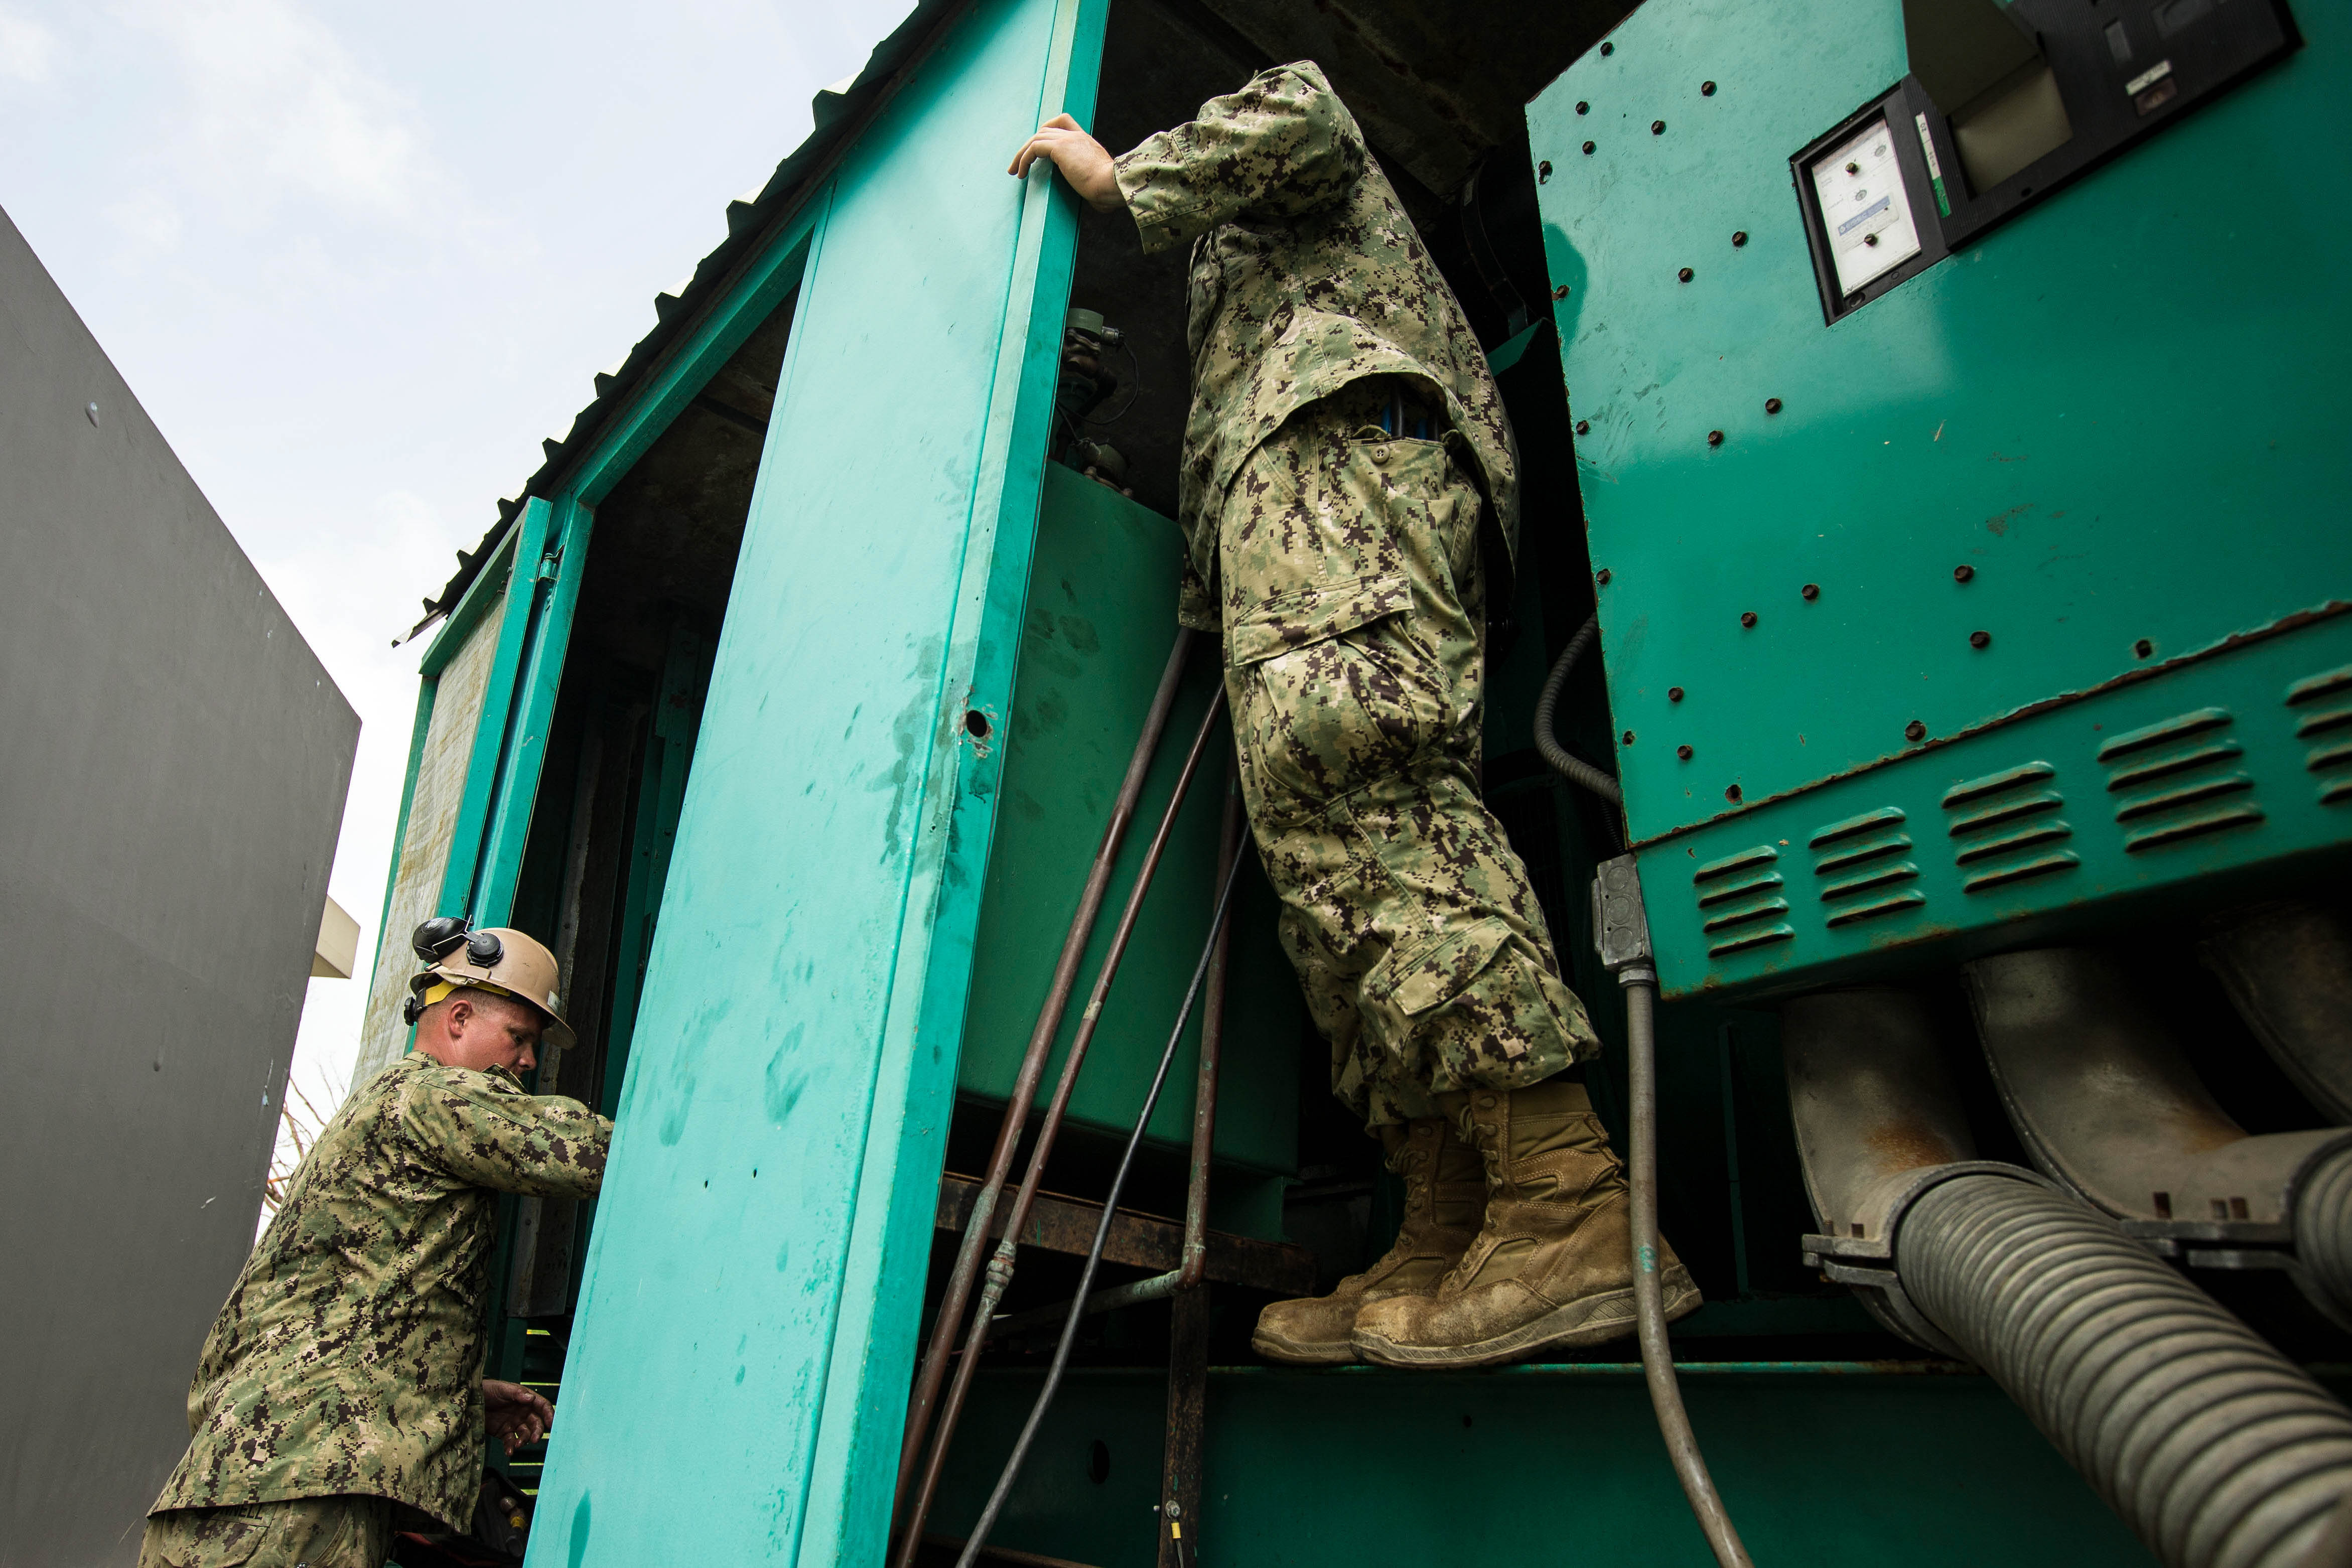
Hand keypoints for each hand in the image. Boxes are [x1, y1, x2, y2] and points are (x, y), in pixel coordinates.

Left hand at [484, 1379, 552, 1454]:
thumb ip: (516, 1394)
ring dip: (524, 1441)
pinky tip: (509, 1452)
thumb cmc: (488, 1389)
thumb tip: (531, 1398)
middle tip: (534, 1439)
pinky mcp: (503, 1433)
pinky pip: (510, 1442)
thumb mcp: (502, 1389)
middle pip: (536, 1423)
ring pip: (525, 1434)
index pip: (542, 1406)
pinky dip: (511, 1448)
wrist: (470, 1400)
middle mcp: (522, 1412)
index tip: (551, 1423)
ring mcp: (513, 1423)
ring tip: (517, 1445)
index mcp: (525, 1400)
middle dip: (537, 1432)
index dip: (548, 1414)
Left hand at [1008, 114, 1123, 211]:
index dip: (1048, 129)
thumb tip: (1098, 203)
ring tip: (1014, 171)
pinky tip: (1021, 174)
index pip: (1064, 121)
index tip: (1038, 147)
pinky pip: (1034, 148)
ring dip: (1021, 154)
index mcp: (1085, 141)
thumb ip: (1096, 186)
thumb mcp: (1099, 184)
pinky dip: (1023, 159)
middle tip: (1019, 165)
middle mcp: (1076, 136)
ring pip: (1036, 138)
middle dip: (1029, 146)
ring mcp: (1068, 140)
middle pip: (1044, 130)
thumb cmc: (1109, 191)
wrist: (1112, 185)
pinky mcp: (1060, 148)